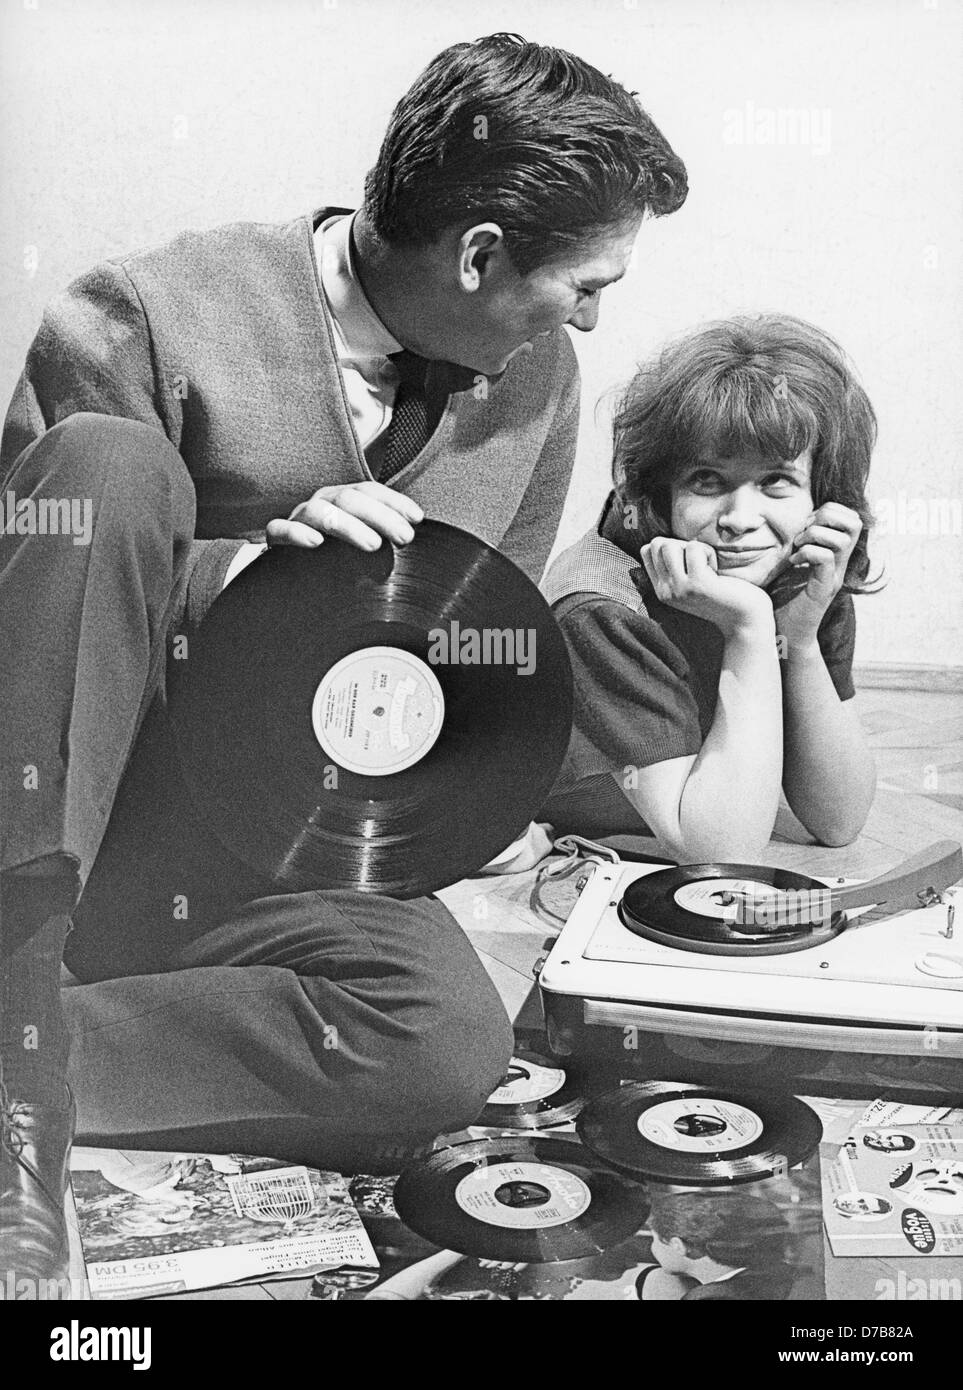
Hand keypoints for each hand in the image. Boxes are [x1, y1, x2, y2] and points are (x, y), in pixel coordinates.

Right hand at [266, 481, 423, 549]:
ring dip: (349, 526)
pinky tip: (316, 543)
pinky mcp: (277, 539)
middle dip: (381, 516)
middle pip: (349, 499)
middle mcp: (321, 503)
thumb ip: (383, 537)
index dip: (394, 501)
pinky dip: (297, 533)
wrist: (295, 582)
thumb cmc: (336, 561)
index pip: (369, 491)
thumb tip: (413, 538)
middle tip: (404, 537)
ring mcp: (298, 519)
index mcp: (342, 500)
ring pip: (320, 512)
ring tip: (373, 544)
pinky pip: (280, 529)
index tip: (417, 518)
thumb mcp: (362, 545)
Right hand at [640, 537, 773, 638]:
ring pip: (669, 545)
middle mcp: (665, 592)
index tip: (689, 562)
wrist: (745, 620)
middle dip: (682, 545)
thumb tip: (658, 542)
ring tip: (707, 567)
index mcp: (661, 590)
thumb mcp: (689, 584)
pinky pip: (694, 548)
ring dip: (694, 548)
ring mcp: (679, 589)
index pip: (647, 550)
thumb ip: (673, 568)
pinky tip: (717, 572)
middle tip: (700, 564)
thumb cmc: (722, 595)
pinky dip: (709, 553)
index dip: (670, 545)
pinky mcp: (697, 584)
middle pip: (657, 544)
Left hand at [771, 502, 861, 647]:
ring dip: (814, 536)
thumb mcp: (787, 563)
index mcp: (834, 553)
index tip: (805, 525)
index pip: (851, 517)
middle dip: (826, 517)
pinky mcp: (823, 589)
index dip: (828, 511)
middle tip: (803, 532)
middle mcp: (839, 562)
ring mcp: (834, 576)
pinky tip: (792, 562)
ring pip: (842, 539)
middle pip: (854, 522)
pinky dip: (807, 553)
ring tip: (796, 548)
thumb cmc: (781, 599)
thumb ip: (792, 542)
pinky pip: (826, 559)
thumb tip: (776, 519)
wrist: (784, 634)